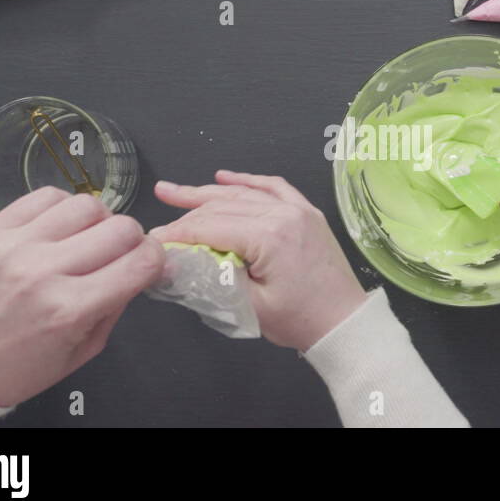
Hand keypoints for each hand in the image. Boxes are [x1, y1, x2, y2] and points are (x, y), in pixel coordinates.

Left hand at [0, 187, 164, 407]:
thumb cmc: (25, 365)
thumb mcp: (88, 347)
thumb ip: (120, 301)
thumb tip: (151, 265)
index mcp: (71, 309)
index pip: (141, 261)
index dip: (156, 258)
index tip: (150, 264)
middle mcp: (44, 272)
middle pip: (121, 228)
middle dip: (133, 240)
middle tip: (122, 254)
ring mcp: (16, 246)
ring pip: (87, 204)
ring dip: (100, 220)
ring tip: (89, 239)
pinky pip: (47, 195)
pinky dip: (65, 207)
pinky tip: (62, 228)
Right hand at [150, 171, 366, 350]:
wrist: (344, 323)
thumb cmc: (300, 320)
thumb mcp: (248, 306)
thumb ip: (211, 278)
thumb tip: (175, 261)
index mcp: (270, 237)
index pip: (211, 226)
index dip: (178, 232)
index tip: (155, 239)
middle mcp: (285, 214)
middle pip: (224, 206)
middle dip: (188, 210)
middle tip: (159, 208)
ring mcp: (298, 210)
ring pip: (245, 193)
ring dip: (209, 191)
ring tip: (177, 191)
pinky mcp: (307, 213)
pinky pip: (274, 187)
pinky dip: (248, 181)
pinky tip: (224, 177)